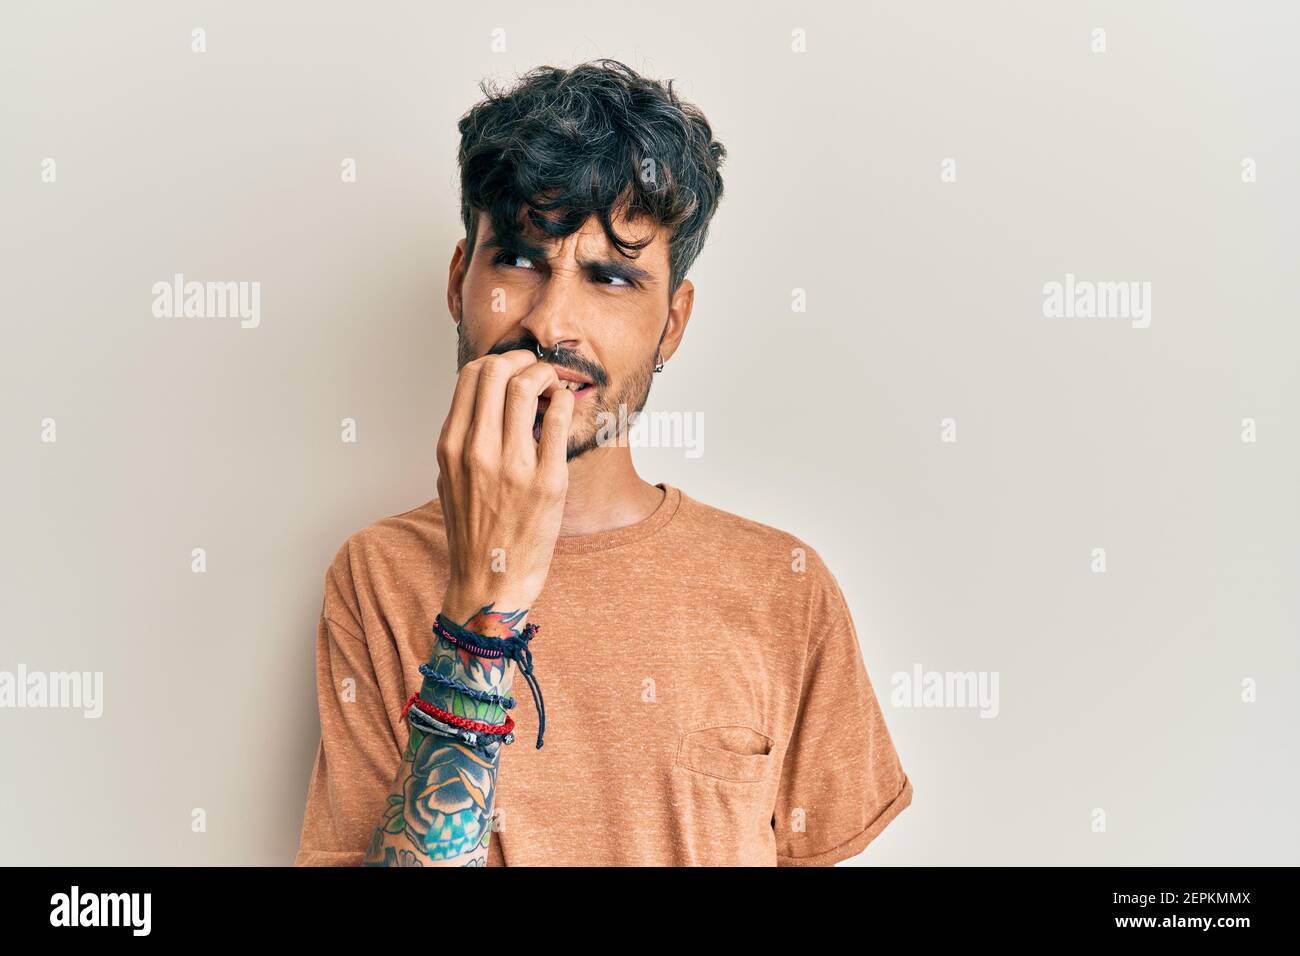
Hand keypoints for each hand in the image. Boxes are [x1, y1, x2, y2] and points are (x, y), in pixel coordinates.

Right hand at [435, 349, 574, 623]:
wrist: (490, 583)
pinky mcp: (547, 481)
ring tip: (552, 386)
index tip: (514, 369)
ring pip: (525, 387)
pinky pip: (558, 420)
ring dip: (544, 374)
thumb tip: (483, 402)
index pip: (470, 376)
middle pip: (495, 370)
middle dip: (522, 359)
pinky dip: (563, 401)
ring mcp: (512, 465)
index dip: (497, 360)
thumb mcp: (450, 480)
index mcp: (451, 447)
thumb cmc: (474, 533)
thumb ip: (462, 439)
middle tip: (537, 370)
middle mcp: (477, 451)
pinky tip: (564, 408)